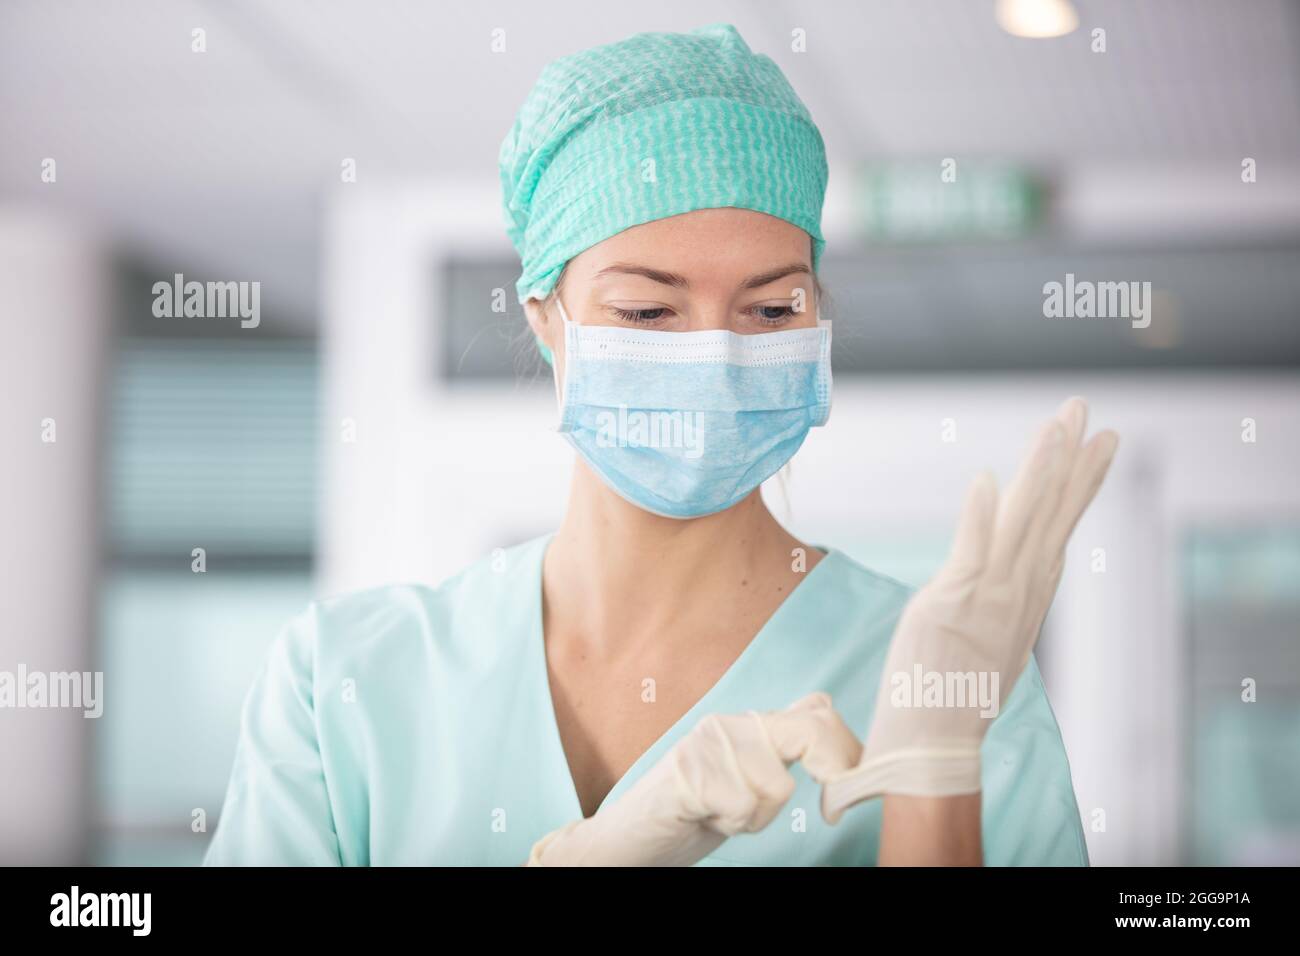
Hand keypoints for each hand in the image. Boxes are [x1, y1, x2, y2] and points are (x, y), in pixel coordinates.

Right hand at [527, 692, 861, 865]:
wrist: (629, 838)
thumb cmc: (691, 813)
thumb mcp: (745, 776)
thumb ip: (780, 743)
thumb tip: (824, 707)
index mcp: (747, 724)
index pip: (818, 713)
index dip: (847, 750)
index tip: (848, 790)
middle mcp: (729, 724)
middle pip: (807, 734)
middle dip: (828, 769)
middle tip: (828, 808)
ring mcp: (707, 744)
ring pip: (776, 785)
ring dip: (757, 816)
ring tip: (722, 814)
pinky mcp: (688, 772)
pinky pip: (743, 805)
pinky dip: (732, 824)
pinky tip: (705, 818)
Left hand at [822, 397, 1118, 821]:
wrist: (935, 740)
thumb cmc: (956, 688)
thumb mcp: (992, 634)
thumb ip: (1003, 594)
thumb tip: (1010, 573)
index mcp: (1029, 592)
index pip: (1061, 523)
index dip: (1082, 480)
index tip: (1102, 441)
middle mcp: (1019, 588)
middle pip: (1051, 512)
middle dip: (1070, 458)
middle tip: (1085, 408)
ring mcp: (989, 594)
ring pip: (1021, 521)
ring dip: (1038, 472)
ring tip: (1055, 426)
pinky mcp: (952, 601)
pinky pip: (970, 552)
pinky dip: (979, 517)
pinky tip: (985, 479)